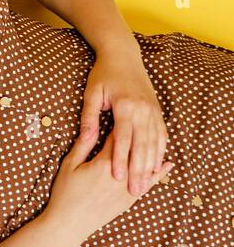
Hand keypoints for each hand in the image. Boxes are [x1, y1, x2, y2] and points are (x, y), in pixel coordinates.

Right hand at [46, 122, 172, 241]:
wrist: (68, 224)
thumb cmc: (64, 193)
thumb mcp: (69, 165)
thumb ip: (83, 146)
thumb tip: (92, 127)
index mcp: (104, 163)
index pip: (118, 138)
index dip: (121, 123)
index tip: (124, 110)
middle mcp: (121, 175)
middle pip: (134, 150)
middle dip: (138, 134)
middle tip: (141, 118)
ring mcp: (127, 189)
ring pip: (145, 166)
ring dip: (152, 151)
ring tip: (158, 135)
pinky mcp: (129, 200)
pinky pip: (149, 184)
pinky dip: (160, 174)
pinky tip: (168, 165)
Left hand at [80, 44, 168, 195]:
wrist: (123, 56)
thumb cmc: (103, 75)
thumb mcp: (91, 94)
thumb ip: (89, 117)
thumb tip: (85, 138)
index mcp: (126, 106)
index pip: (123, 139)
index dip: (120, 160)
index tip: (116, 178)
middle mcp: (143, 110)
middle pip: (142, 146)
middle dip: (139, 170)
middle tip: (134, 191)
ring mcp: (154, 111)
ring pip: (155, 143)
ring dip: (151, 166)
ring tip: (146, 185)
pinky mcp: (158, 111)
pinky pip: (162, 135)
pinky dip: (161, 152)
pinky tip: (158, 166)